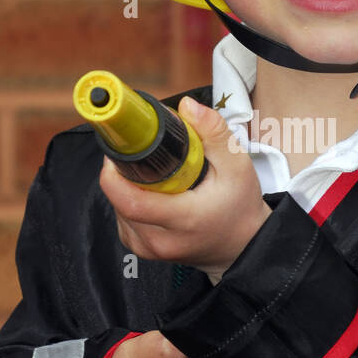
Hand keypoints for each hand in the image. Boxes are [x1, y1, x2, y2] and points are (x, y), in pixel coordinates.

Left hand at [98, 96, 271, 284]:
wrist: (244, 245)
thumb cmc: (240, 206)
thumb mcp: (238, 165)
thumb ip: (214, 133)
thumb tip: (186, 106)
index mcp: (184, 220)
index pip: (131, 202)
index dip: (114, 174)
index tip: (120, 149)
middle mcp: (162, 241)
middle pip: (120, 203)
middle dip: (120, 173)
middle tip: (136, 153)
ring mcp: (150, 250)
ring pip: (118, 211)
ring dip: (124, 187)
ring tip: (147, 172)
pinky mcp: (143, 251)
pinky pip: (122, 221)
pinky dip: (127, 202)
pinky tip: (146, 191)